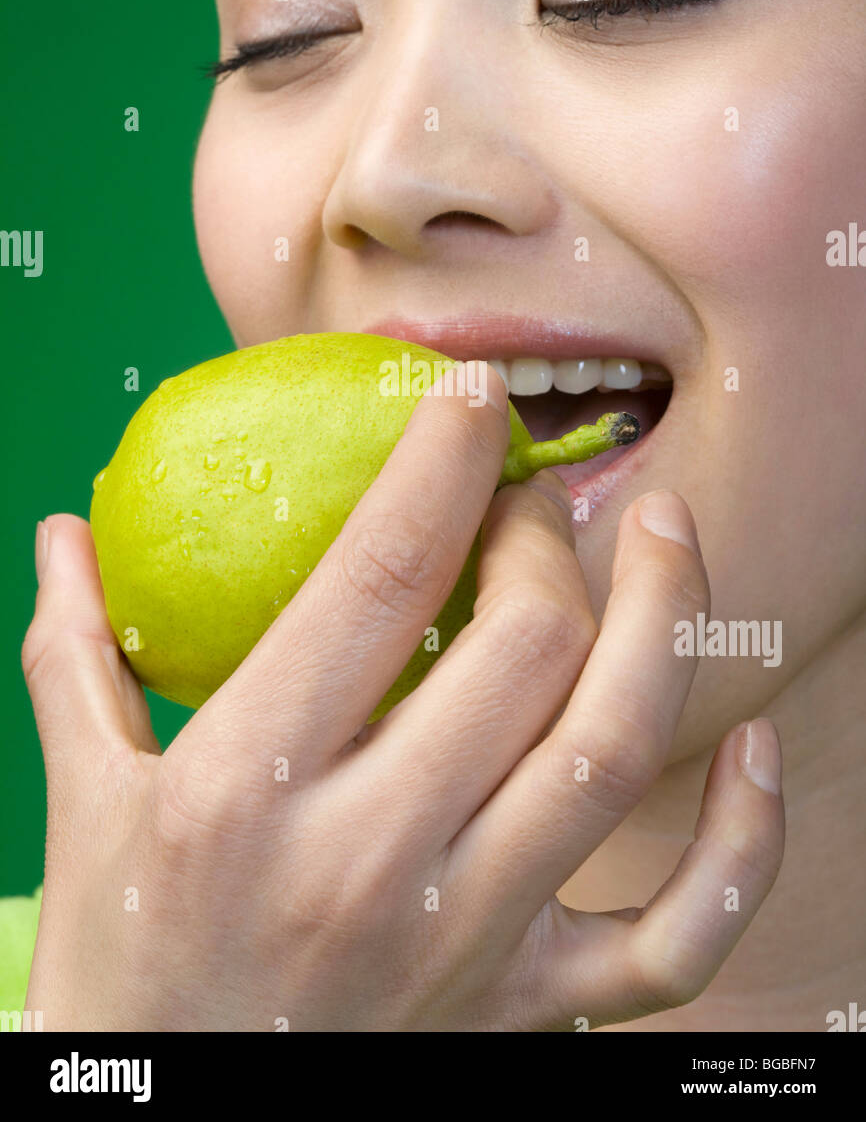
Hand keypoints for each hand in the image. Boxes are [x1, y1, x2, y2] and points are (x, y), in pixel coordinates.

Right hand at [23, 364, 783, 1029]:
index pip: (379, 580)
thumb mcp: (82, 804)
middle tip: (535, 501)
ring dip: (665, 619)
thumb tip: (62, 533)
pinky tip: (750, 747)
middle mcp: (371, 862)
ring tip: (668, 531)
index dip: (443, 465)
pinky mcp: (527, 1015)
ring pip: (612, 755)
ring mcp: (465, 943)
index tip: (476, 395)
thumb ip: (76, 656)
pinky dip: (742, 841)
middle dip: (549, 538)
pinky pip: (677, 935)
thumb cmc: (123, 966)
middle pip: (524, 648)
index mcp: (249, 789)